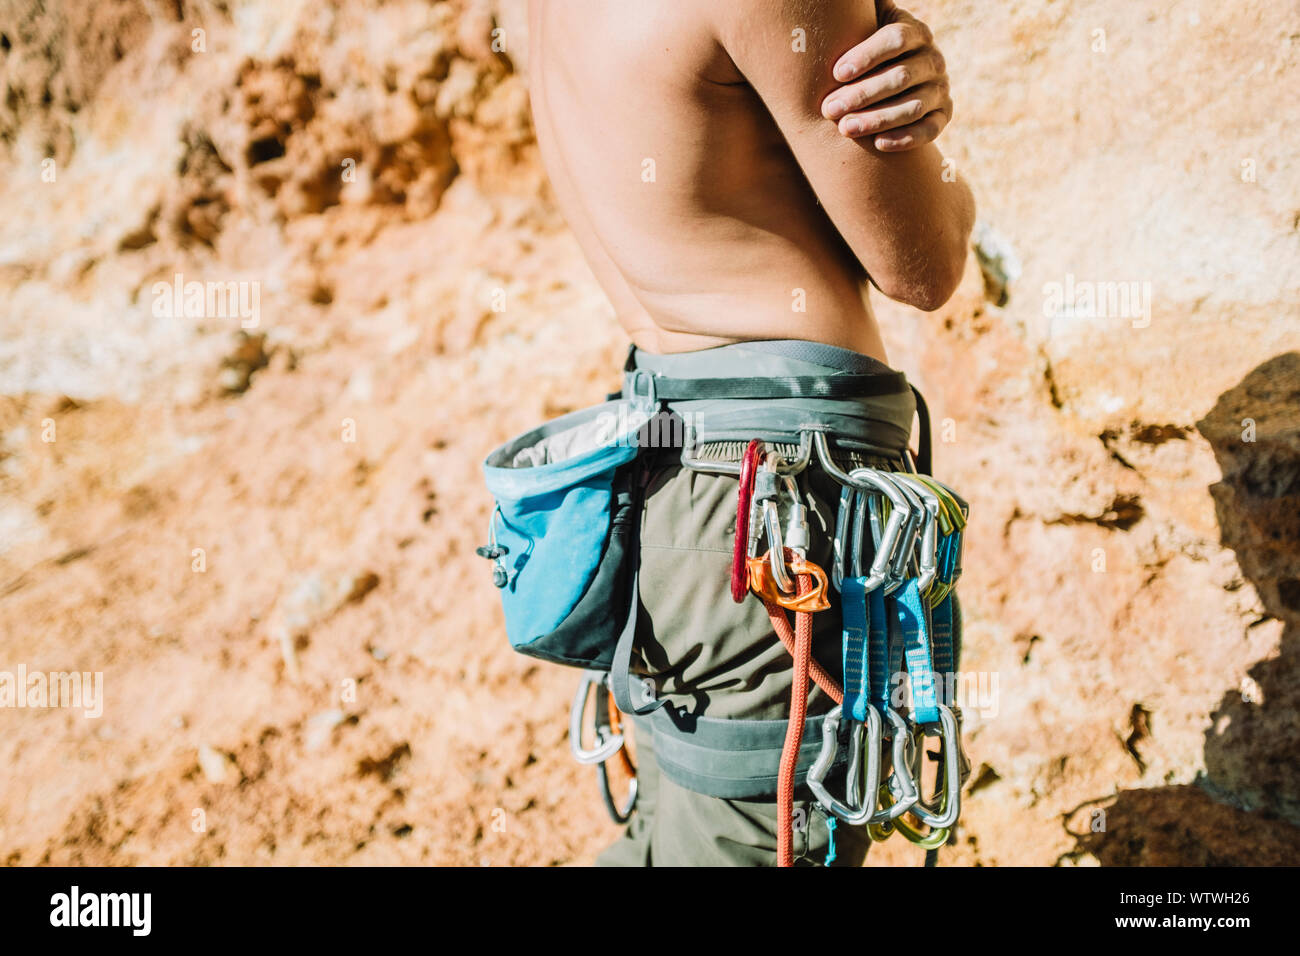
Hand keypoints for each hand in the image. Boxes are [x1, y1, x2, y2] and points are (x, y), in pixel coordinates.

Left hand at [819, 0, 951, 151]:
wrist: (896, 77)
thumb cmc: (869, 50)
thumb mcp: (870, 23)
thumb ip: (860, 11)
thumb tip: (837, 0)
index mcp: (916, 33)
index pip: (896, 39)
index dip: (867, 55)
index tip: (837, 73)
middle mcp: (933, 59)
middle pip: (900, 76)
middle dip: (862, 94)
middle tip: (829, 109)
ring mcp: (940, 88)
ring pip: (913, 106)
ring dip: (878, 119)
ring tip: (845, 129)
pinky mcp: (943, 115)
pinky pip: (930, 129)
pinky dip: (906, 138)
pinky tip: (878, 144)